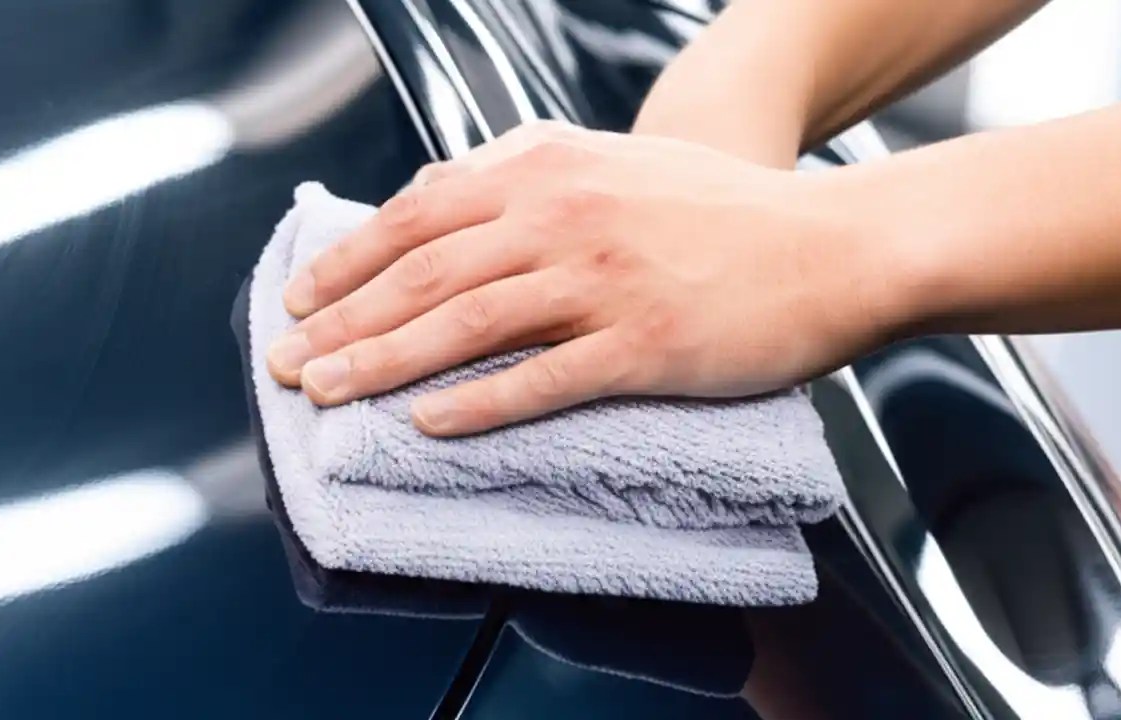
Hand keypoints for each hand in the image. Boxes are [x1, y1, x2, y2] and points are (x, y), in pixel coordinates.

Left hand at [267, 122, 902, 434]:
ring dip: (385, 363)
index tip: (300, 299)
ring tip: (330, 394)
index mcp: (552, 170)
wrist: (832, 243)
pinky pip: (544, 379)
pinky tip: (430, 425)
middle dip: (342, 320)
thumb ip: (529, 168)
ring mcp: (604, 282)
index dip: (349, 261)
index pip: (420, 217)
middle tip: (288, 363)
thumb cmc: (724, 210)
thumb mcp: (616, 161)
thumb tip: (442, 188)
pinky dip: (479, 404)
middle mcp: (566, 218)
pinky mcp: (646, 344)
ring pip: (467, 325)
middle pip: (426, 274)